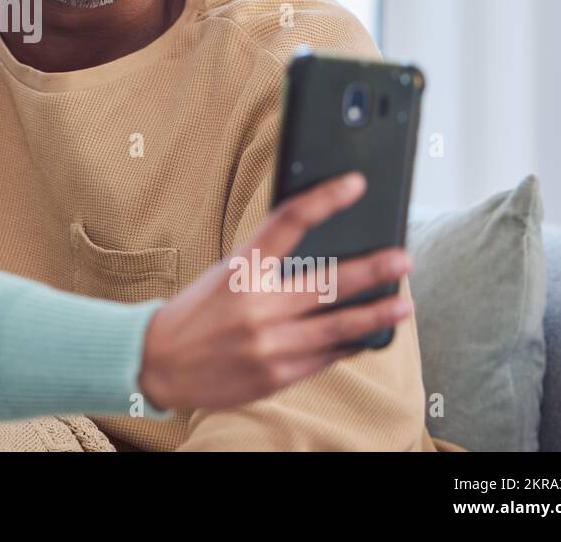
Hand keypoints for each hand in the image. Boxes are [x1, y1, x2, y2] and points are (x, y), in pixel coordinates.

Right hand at [137, 172, 411, 413]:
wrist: (157, 363)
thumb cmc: (195, 312)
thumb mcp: (223, 275)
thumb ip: (266, 265)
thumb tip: (321, 253)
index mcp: (240, 269)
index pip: (288, 222)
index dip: (324, 199)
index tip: (354, 184)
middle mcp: (257, 305)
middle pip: (328, 282)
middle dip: (372, 270)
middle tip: (402, 259)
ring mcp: (269, 344)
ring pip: (338, 327)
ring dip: (375, 314)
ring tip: (403, 304)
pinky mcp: (276, 375)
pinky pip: (325, 358)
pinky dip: (348, 345)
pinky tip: (366, 336)